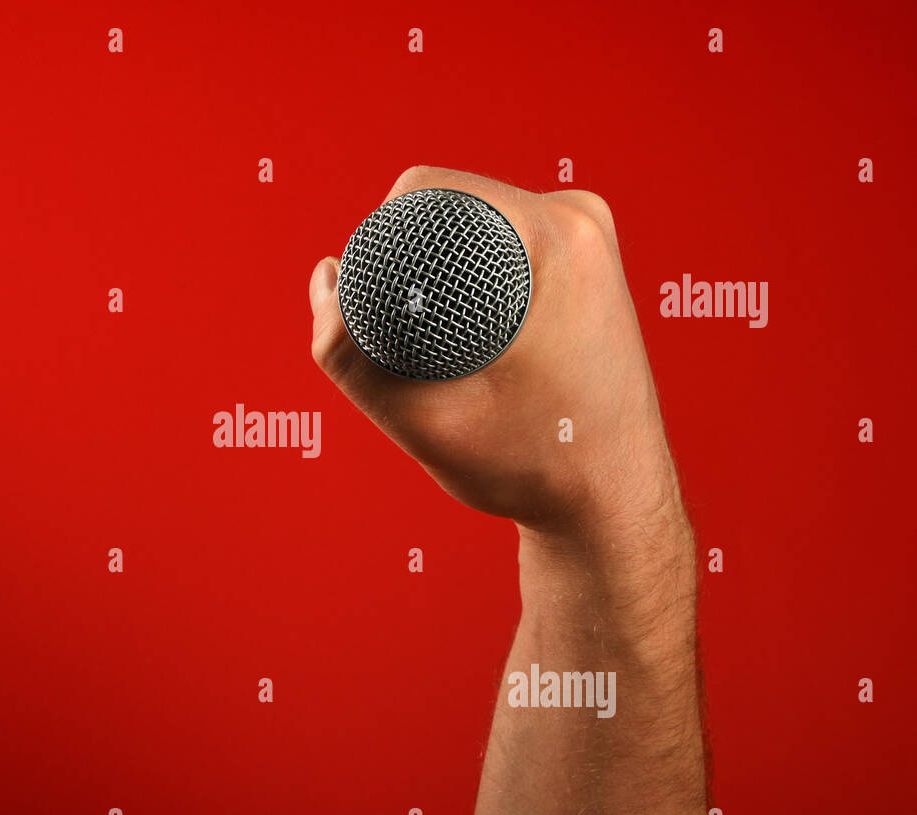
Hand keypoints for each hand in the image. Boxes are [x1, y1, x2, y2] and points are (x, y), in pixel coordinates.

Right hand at [309, 165, 680, 537]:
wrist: (613, 500)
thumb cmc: (530, 465)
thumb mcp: (421, 418)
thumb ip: (348, 354)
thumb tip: (325, 273)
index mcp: (554, 236)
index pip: (422, 191)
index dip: (374, 243)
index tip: (379, 317)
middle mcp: (580, 218)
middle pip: (447, 203)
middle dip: (408, 264)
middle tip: (418, 349)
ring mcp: (590, 234)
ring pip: (473, 225)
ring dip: (441, 273)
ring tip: (452, 352)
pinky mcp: (589, 258)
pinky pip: (503, 244)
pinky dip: (474, 279)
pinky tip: (479, 339)